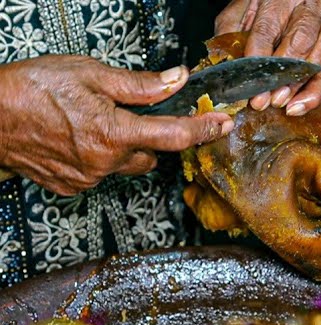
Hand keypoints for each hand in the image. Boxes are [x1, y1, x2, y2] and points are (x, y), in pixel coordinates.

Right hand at [0, 57, 231, 195]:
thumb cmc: (30, 90)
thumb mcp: (89, 74)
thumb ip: (139, 84)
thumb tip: (175, 80)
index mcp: (114, 133)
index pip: (175, 136)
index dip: (203, 129)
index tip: (222, 124)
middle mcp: (105, 162)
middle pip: (151, 155)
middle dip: (149, 138)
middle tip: (129, 116)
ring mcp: (88, 178)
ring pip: (125, 166)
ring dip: (121, 148)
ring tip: (92, 124)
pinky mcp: (71, 187)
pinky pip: (99, 173)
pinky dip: (97, 158)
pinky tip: (76, 139)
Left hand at [216, 0, 320, 115]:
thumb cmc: (265, 5)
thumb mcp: (242, 11)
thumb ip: (230, 32)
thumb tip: (224, 65)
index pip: (267, 31)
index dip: (259, 61)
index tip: (251, 88)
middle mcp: (309, 9)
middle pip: (300, 42)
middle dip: (285, 77)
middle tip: (272, 100)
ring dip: (304, 84)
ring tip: (288, 105)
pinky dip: (318, 90)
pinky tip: (302, 104)